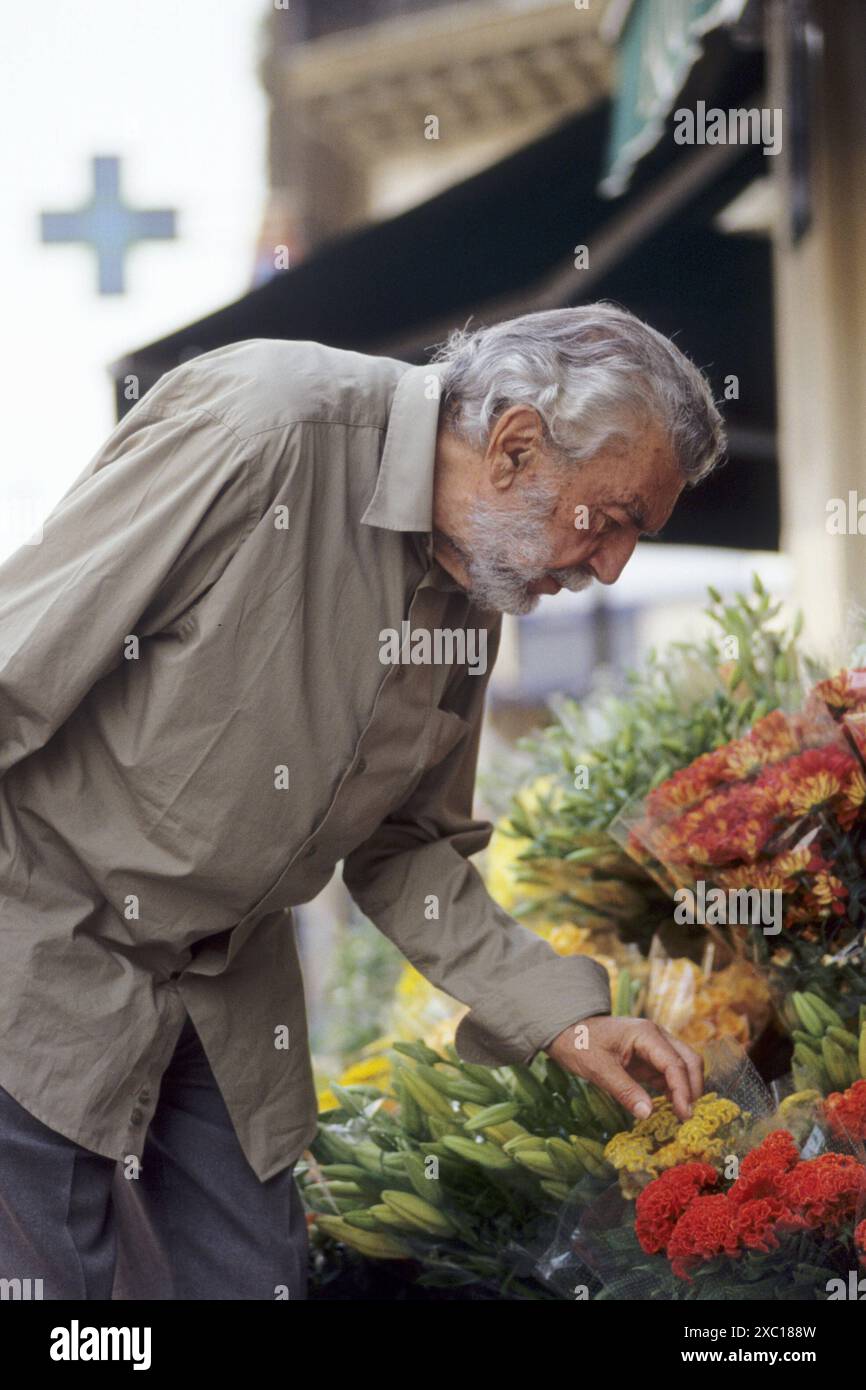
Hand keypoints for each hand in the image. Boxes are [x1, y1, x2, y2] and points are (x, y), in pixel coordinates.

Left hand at [544, 1014, 702, 1121]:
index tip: (684, 1115)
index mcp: (646, 1034)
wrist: (567, 1030)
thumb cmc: (580, 1044)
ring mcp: (655, 1046)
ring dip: (686, 1089)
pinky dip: (675, 1089)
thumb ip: (624, 1090)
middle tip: (687, 1117)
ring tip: (680, 1116)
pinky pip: (670, 1073)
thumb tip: (647, 1113)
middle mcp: (656, 1036)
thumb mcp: (598, 1068)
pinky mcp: (649, 1058)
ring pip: (684, 1066)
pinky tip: (670, 1107)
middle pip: (689, 1060)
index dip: (683, 1090)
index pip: (675, 1063)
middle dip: (693, 1088)